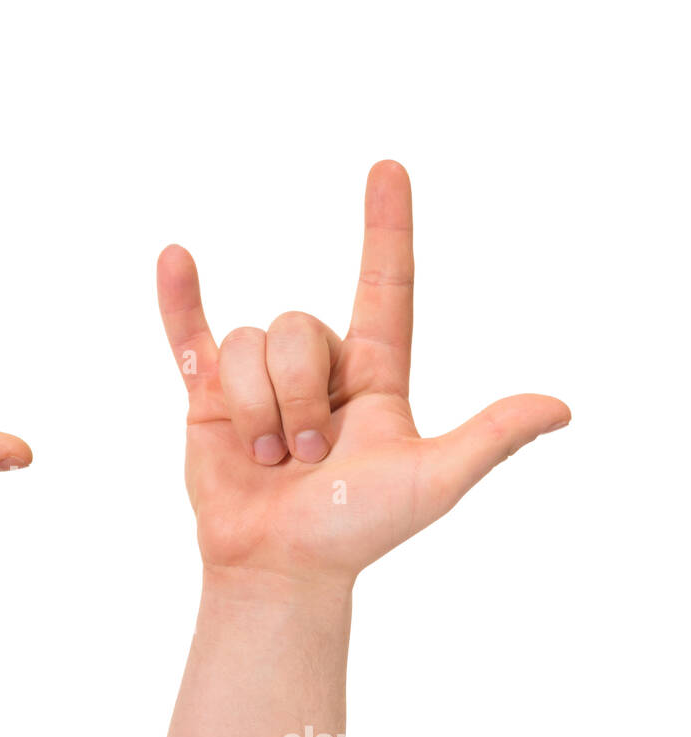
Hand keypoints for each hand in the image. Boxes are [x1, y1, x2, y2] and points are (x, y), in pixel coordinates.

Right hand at [156, 161, 568, 588]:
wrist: (278, 567)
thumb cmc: (356, 531)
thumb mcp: (432, 482)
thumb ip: (488, 438)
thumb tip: (561, 408)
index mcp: (374, 376)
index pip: (386, 287)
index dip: (387, 229)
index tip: (388, 169)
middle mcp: (319, 369)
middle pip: (297, 327)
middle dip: (296, 395)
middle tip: (305, 458)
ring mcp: (260, 381)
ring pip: (247, 345)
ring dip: (254, 408)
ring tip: (268, 459)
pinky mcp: (207, 399)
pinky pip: (191, 338)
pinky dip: (178, 302)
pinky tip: (174, 258)